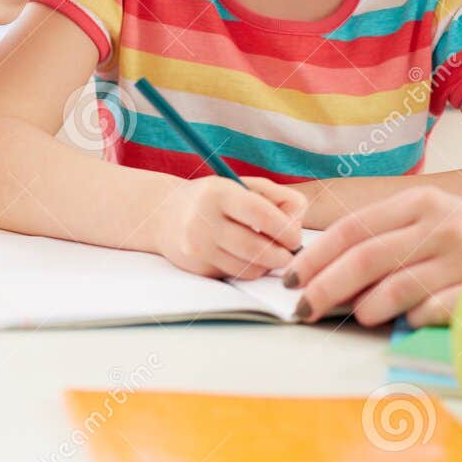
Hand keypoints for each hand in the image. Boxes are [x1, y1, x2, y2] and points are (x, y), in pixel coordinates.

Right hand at [154, 175, 305, 279]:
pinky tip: (248, 257)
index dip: (285, 229)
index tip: (295, 238)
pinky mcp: (197, 267)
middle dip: (282, 255)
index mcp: (219, 193)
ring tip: (270, 253)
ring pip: (248, 267)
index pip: (260, 213)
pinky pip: (236, 275)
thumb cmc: (218, 198)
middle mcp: (203, 220)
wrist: (165, 215)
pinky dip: (250, 269)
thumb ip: (280, 199)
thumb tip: (296, 229)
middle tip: (290, 253)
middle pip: (256, 247)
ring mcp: (198, 247)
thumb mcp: (246, 186)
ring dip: (268, 264)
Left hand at [287, 187, 461, 326]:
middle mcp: (439, 225)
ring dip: (366, 308)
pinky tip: (404, 322)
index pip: (354, 228)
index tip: (291, 277)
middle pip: (366, 258)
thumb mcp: (433, 218)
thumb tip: (325, 269)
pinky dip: (410, 320)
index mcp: (420, 203)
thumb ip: (387, 235)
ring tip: (358, 316)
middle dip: (326, 286)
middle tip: (303, 308)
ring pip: (395, 288)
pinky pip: (432, 311)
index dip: (317, 255)